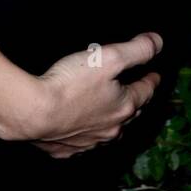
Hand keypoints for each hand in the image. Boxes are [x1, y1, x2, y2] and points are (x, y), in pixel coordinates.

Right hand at [16, 32, 164, 156]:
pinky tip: (78, 130)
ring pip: (106, 131)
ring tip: (109, 110)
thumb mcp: (109, 57)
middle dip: (133, 102)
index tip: (154, 76)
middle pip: (128, 114)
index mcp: (123, 107)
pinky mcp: (65, 149)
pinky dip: (83, 135)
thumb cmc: (70, 83)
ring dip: (110, 120)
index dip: (151, 81)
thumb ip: (137, 49)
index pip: (144, 92)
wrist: (33, 111)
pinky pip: (79, 143)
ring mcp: (88, 142)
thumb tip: (158, 42)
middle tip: (135, 92)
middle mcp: (110, 129)